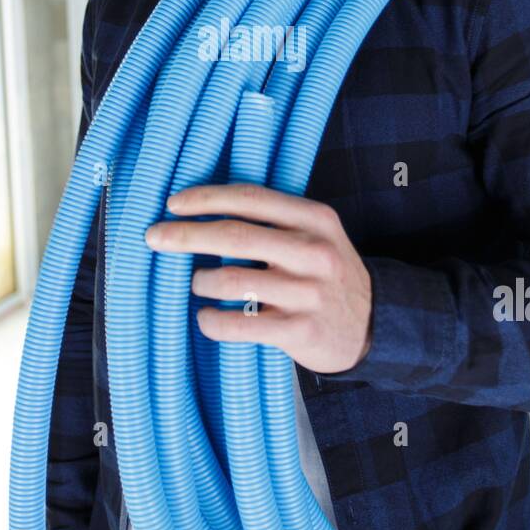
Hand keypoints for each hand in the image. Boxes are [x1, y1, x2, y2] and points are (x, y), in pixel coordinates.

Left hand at [144, 182, 372, 373]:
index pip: (250, 198)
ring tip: (200, 283)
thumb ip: (273, 219)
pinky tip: (207, 317)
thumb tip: (203, 209)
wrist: (374, 324)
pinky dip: (212, 321)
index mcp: (314, 219)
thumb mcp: (316, 234)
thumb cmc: (328, 273)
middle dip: (185, 234)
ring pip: (232, 281)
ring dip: (202, 281)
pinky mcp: (300, 331)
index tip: (173, 204)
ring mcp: (308, 293)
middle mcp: (314, 252)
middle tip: (154, 236)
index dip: (205, 198)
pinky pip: (239, 325)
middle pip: (234, 236)